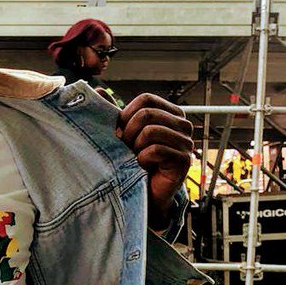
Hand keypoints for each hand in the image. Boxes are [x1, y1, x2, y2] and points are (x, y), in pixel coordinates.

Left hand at [115, 94, 193, 228]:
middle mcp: (182, 125)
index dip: (127, 115)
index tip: (122, 133)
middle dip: (129, 133)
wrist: (141, 193)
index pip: (146, 99)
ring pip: (150, 131)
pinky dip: (143, 159)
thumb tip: (99, 90)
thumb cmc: (132, 163)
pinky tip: (143, 166)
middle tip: (128, 149)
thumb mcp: (122, 135)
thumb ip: (113, 113)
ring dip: (136, 147)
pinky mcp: (184, 160)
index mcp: (170, 113)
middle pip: (147, 114)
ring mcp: (186, 143)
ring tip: (136, 158)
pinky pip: (155, 150)